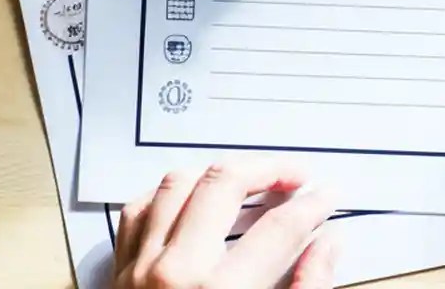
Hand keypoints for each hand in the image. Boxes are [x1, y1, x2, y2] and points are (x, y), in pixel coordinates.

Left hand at [114, 163, 336, 288]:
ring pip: (177, 183)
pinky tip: (191, 198)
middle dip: (269, 170)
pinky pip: (139, 209)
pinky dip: (168, 194)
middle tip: (295, 176)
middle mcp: (173, 273)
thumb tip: (327, 247)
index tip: (327, 198)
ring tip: (248, 179)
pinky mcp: (117, 274)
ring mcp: (138, 269)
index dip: (313, 206)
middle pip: (225, 183)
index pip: (280, 227)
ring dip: (218, 173)